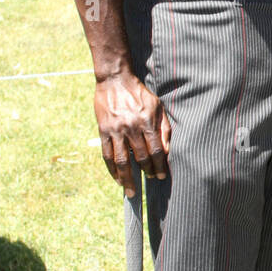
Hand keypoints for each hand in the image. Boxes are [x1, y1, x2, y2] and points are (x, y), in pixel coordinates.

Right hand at [94, 72, 171, 196]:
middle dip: (147, 172)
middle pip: (141, 157)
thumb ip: (164, 128)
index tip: (162, 176)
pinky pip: (107, 154)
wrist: (115, 80)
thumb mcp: (157, 106)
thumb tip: (168, 150)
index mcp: (147, 122)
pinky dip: (112, 169)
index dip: (160, 166)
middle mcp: (132, 128)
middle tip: (151, 181)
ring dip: (127, 178)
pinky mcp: (103, 131)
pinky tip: (117, 178)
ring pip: (122, 160)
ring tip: (131, 190)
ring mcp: (116, 130)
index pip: (156, 151)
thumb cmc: (139, 93)